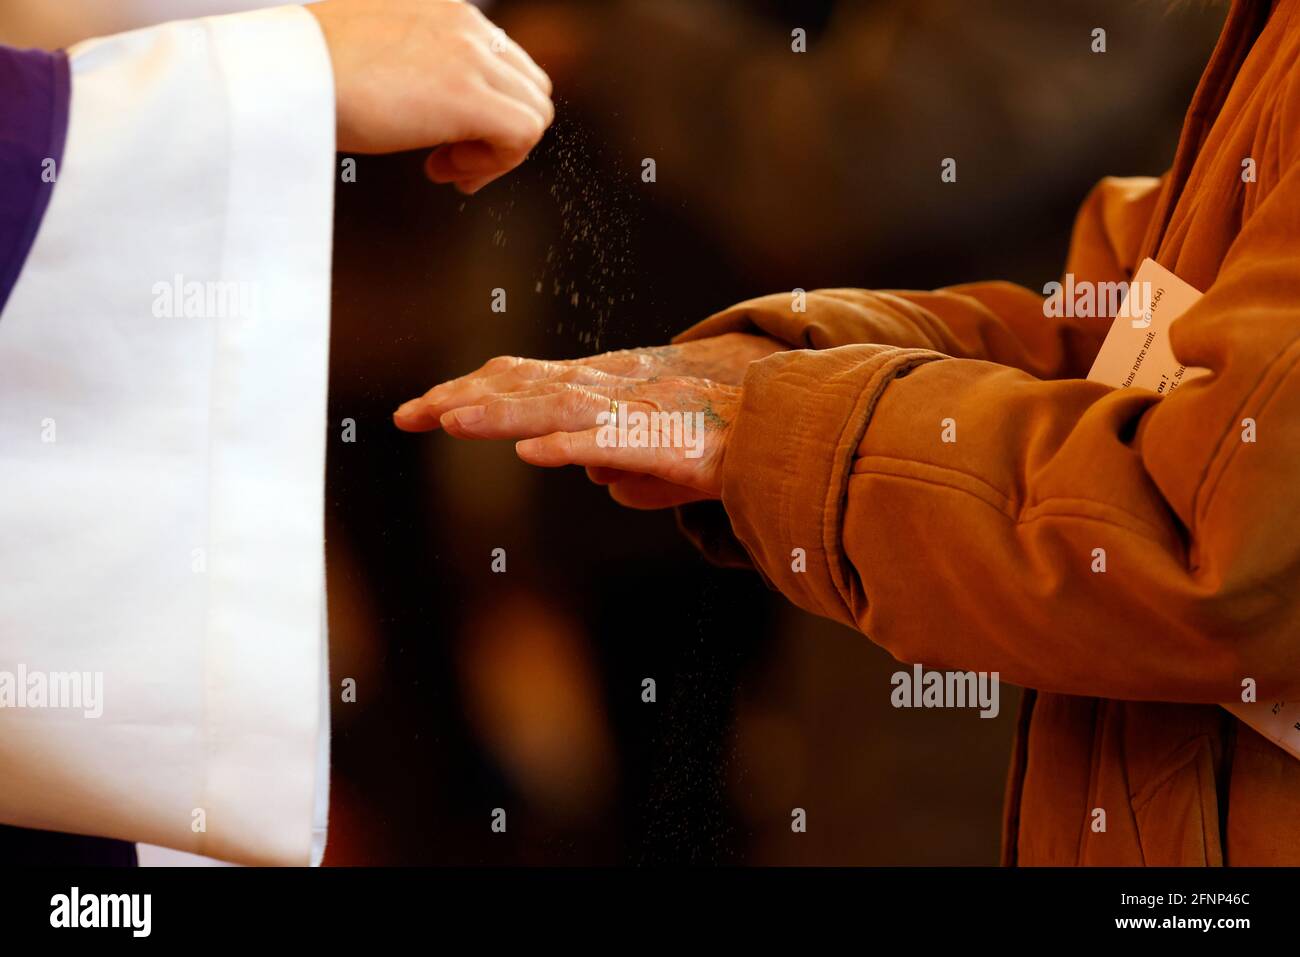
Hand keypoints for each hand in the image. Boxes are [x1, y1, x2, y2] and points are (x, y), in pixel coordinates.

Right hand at [308, 0, 553, 192]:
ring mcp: (471, 59)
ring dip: (495, 152)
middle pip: (531, 89)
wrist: (286, 71)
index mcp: (447, 12)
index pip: (507, 63)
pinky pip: (524, 136)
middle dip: (499, 132)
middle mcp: (467, 26)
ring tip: (446, 165)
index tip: (447, 134)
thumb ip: (413, 64)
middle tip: (453, 158)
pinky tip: (446, 169)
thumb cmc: (310, 69)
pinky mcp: (470, 97)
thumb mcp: (374, 52)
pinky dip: (494, 164)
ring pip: (535, 114)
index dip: (488, 110)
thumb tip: (423, 99)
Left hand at [393, 332, 780, 430]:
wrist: (788, 430)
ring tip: (452, 420)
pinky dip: (573, 446)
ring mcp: (637, 412)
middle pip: (527, 390)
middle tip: (406, 413)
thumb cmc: (727, 443)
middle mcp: (613, 391)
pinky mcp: (667, 438)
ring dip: (504, 415)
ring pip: (558, 409)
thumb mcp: (666, 461)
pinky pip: (613, 441)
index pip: (528, 386)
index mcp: (607, 394)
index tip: (424, 407)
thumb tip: (598, 480)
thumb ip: (627, 465)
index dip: (475, 394)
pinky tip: (534, 453)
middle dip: (465, 401)